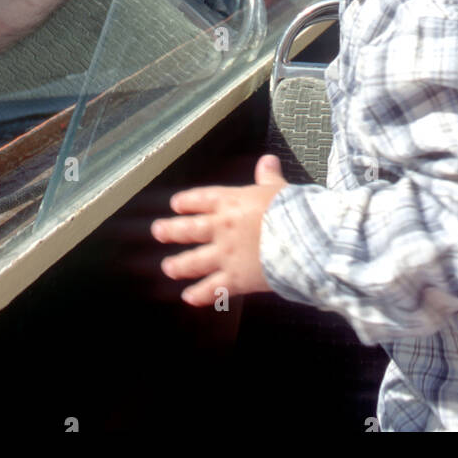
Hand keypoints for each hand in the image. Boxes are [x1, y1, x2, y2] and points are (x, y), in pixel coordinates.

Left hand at [150, 154, 287, 304]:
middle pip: (190, 229)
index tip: (176, 204)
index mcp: (231, 203)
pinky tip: (189, 297)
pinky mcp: (235, 279)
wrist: (298, 240)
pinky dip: (201, 294)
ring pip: (195, 261)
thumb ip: (269, 176)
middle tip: (158, 231)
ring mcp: (225, 255)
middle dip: (172, 230)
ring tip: (168, 268)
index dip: (188, 201)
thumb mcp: (278, 188)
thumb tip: (268, 160)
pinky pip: (213, 289)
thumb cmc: (291, 212)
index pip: (203, 199)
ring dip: (179, 265)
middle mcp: (222, 228)